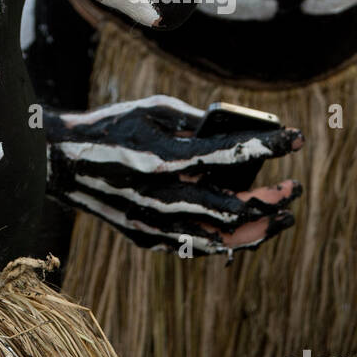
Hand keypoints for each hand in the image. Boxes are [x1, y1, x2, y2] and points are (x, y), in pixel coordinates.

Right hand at [45, 94, 302, 254]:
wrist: (61, 162)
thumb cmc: (110, 128)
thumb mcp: (152, 110)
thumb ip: (194, 123)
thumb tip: (234, 133)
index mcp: (162, 155)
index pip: (229, 153)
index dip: (268, 146)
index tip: (296, 138)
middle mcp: (160, 194)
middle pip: (233, 206)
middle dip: (271, 198)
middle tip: (294, 188)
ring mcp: (153, 222)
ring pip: (220, 236)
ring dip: (257, 227)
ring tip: (280, 217)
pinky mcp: (146, 237)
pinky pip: (196, 246)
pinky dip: (225, 240)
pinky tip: (244, 231)